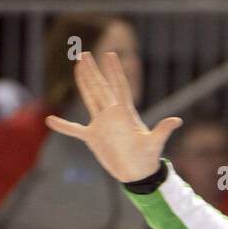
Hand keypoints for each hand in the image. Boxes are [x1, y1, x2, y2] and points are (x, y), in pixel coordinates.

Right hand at [45, 52, 182, 182]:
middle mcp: (112, 115)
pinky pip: (74, 130)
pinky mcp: (93, 138)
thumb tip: (177, 121)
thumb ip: (162, 130)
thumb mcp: (155, 143)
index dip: (114, 72)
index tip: (109, 54)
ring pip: (89, 99)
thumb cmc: (148, 158)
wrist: (138, 174)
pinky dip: (63, 126)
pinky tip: (50, 120)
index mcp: (125, 114)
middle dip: (93, 71)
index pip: (119, 87)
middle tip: (84, 53)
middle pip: (101, 88)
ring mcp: (101, 125)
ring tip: (76, 67)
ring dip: (82, 84)